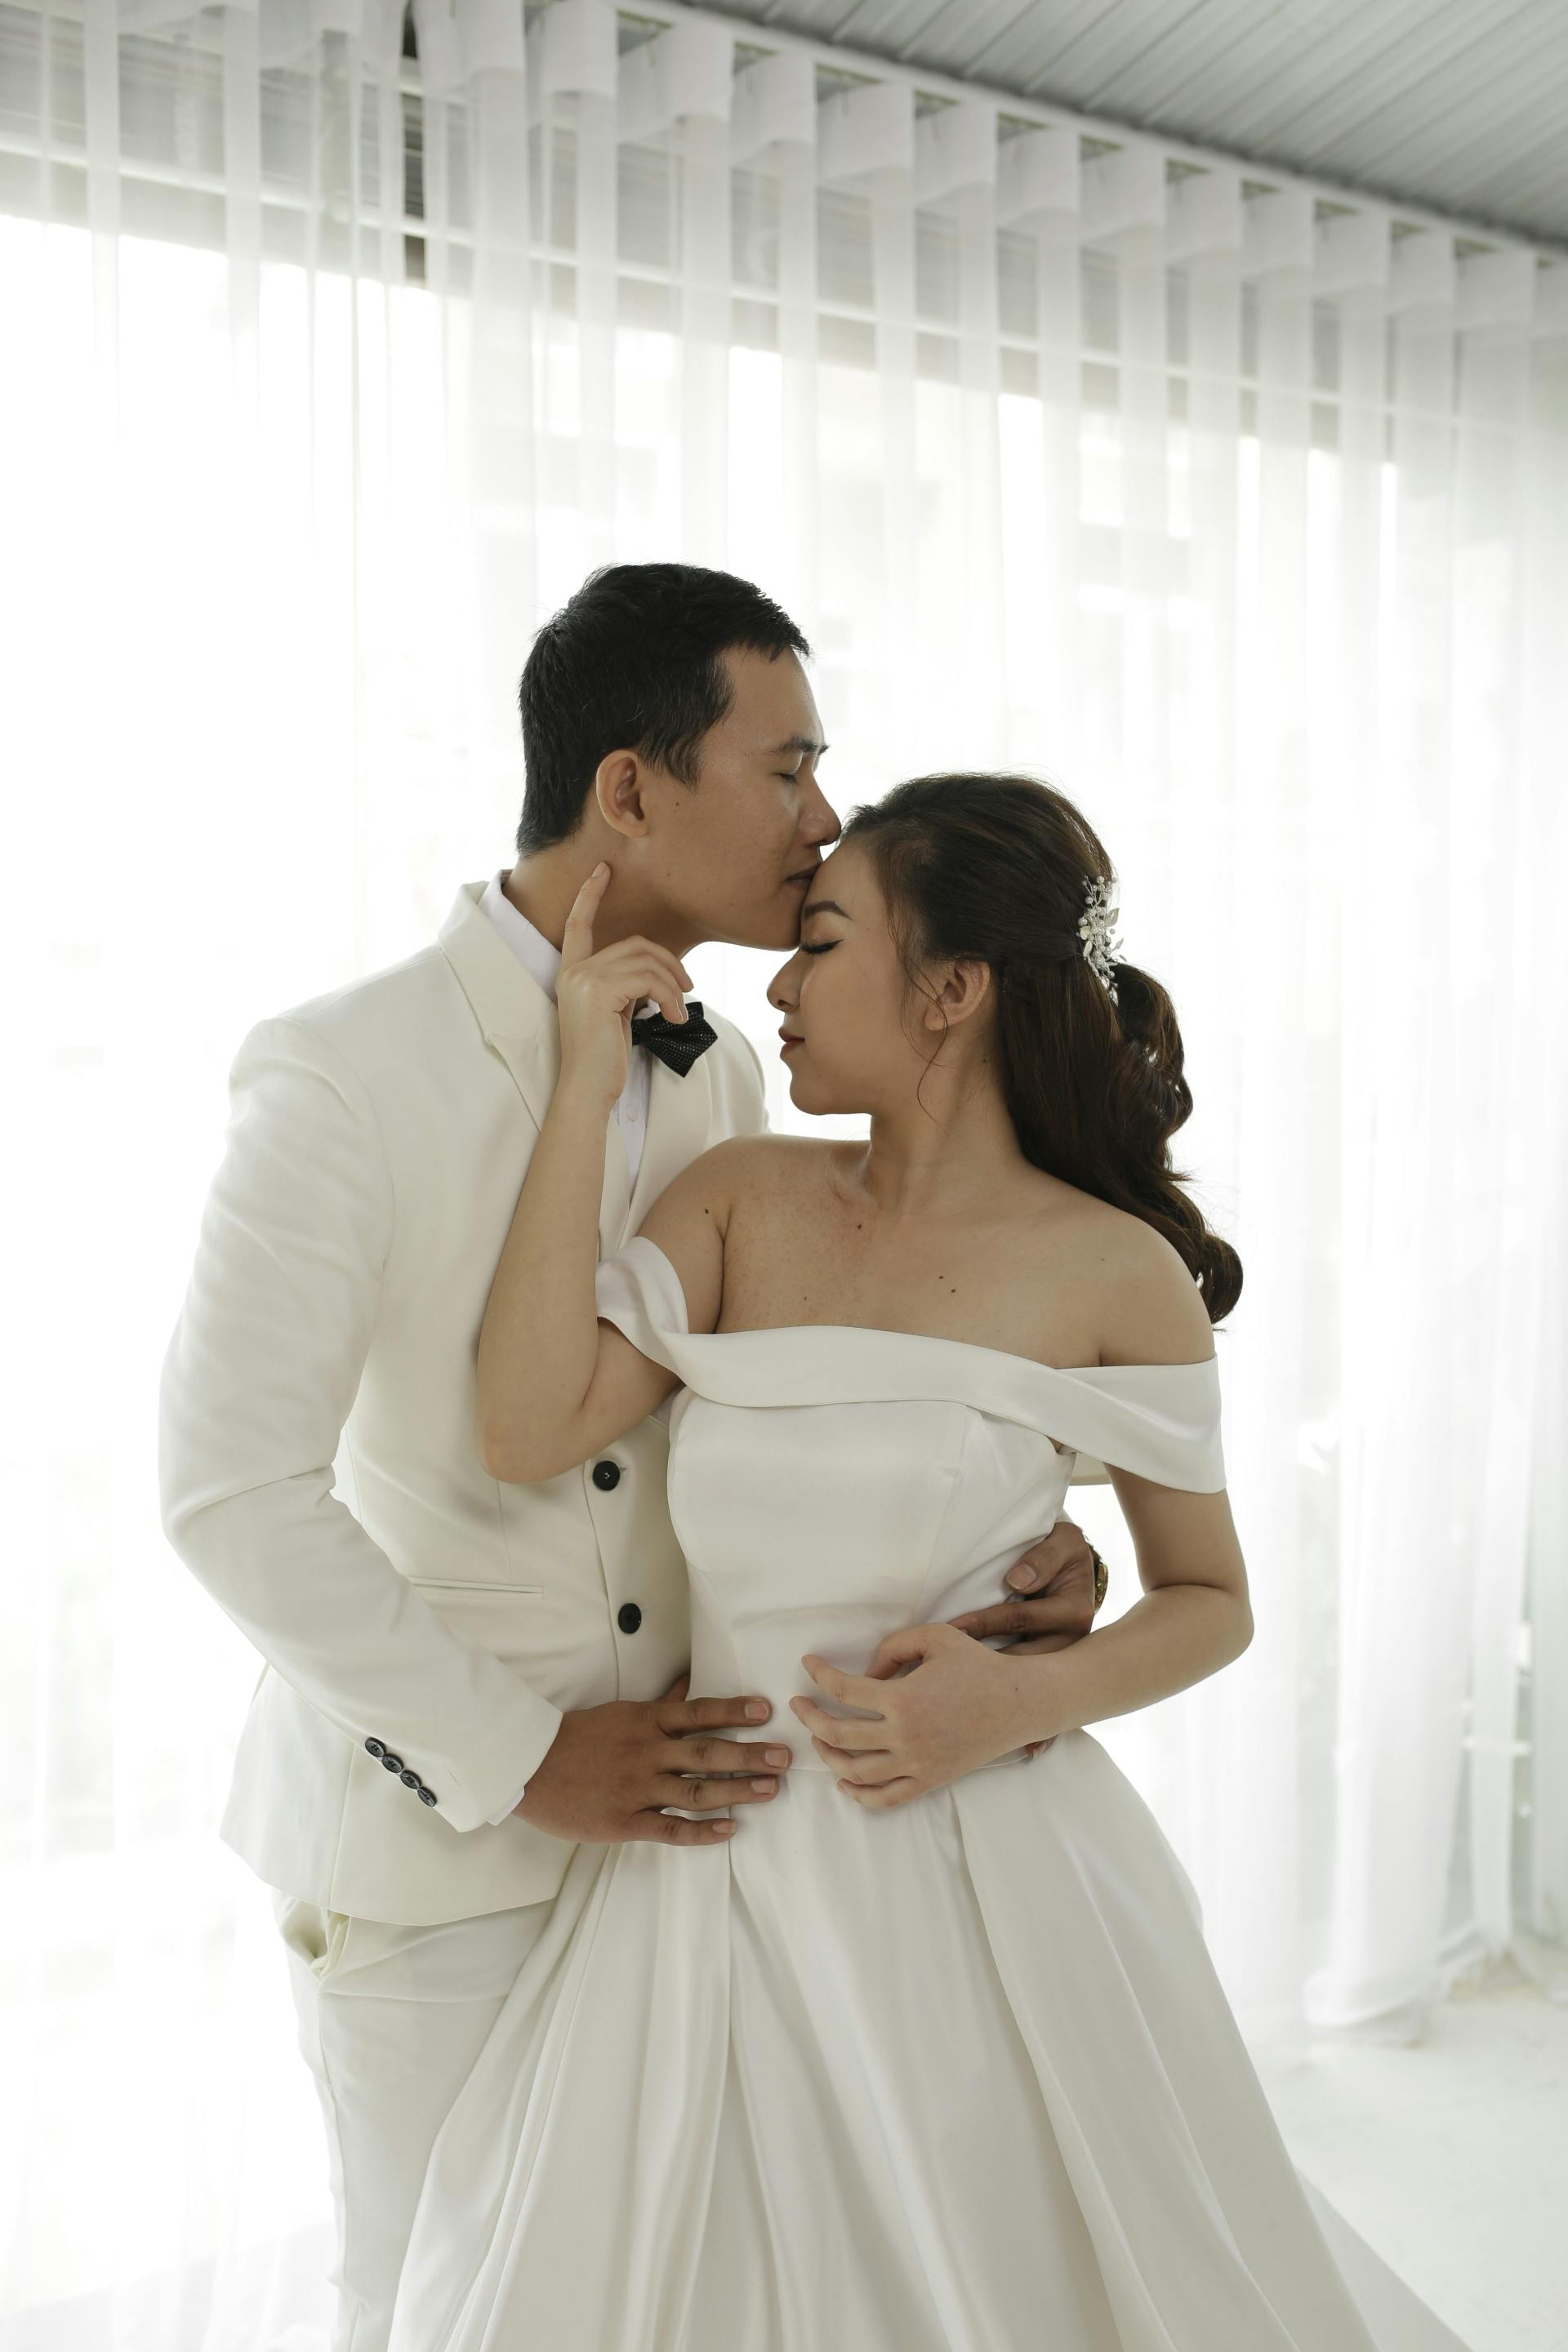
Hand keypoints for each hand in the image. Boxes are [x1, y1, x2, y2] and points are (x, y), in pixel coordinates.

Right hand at [512, 1669, 792, 1844]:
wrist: (531, 1768)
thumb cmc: (578, 1738)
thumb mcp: (622, 1712)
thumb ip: (661, 1702)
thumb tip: (688, 1678)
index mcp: (646, 1722)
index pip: (699, 1712)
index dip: (734, 1711)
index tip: (766, 1712)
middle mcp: (647, 1753)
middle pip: (707, 1752)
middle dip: (749, 1755)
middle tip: (784, 1758)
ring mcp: (638, 1789)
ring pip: (696, 1791)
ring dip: (736, 1791)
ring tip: (769, 1791)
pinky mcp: (626, 1822)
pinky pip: (670, 1829)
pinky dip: (701, 1831)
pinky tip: (729, 1830)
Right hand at [555, 862, 694, 1106]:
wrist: (588, 1089)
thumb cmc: (605, 1058)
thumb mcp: (615, 1012)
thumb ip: (626, 984)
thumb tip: (661, 972)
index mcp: (572, 973)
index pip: (579, 925)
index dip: (590, 895)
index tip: (604, 870)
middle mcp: (573, 971)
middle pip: (635, 944)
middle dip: (670, 963)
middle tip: (688, 989)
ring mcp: (583, 979)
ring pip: (646, 960)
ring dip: (674, 984)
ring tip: (679, 1012)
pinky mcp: (599, 991)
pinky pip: (649, 979)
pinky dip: (670, 996)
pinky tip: (673, 1018)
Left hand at [789, 1623, 1044, 1810]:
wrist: (1019, 1703)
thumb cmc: (977, 1665)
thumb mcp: (935, 1637)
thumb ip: (893, 1647)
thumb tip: (866, 1674)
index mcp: (903, 1698)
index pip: (844, 1690)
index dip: (819, 1675)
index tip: (808, 1664)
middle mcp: (905, 1736)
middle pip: (838, 1734)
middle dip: (810, 1718)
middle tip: (799, 1704)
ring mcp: (916, 1763)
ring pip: (855, 1772)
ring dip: (827, 1756)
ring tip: (818, 1738)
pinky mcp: (929, 1780)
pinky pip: (885, 1798)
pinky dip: (858, 1795)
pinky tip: (843, 1780)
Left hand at [944, 1515, 1100, 1759]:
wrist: (1086, 1575)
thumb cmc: (1068, 1556)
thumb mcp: (1063, 1542)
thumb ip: (1042, 1558)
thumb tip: (1017, 1582)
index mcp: (1072, 1612)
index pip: (1017, 1618)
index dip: (980, 1623)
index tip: (948, 1632)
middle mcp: (1074, 1645)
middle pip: (1022, 1663)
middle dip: (983, 1674)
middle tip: (939, 1688)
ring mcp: (1070, 1667)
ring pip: (1033, 1691)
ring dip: (1003, 1704)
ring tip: (963, 1720)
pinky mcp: (1064, 1680)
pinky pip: (1051, 1713)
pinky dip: (1039, 1732)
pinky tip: (1024, 1750)